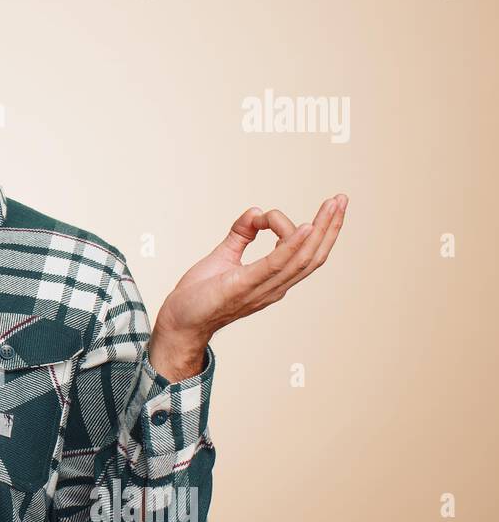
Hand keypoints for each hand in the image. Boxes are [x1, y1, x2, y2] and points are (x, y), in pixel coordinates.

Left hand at [155, 194, 348, 344]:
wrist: (178, 321)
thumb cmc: (199, 296)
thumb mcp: (222, 257)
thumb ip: (240, 235)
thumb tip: (254, 213)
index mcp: (271, 281)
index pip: (306, 255)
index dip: (319, 231)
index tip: (311, 207)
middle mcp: (274, 287)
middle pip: (313, 255)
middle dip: (331, 227)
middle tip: (342, 200)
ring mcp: (261, 289)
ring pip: (301, 258)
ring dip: (320, 230)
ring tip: (332, 205)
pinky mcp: (243, 286)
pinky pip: (275, 265)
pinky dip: (292, 246)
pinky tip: (306, 227)